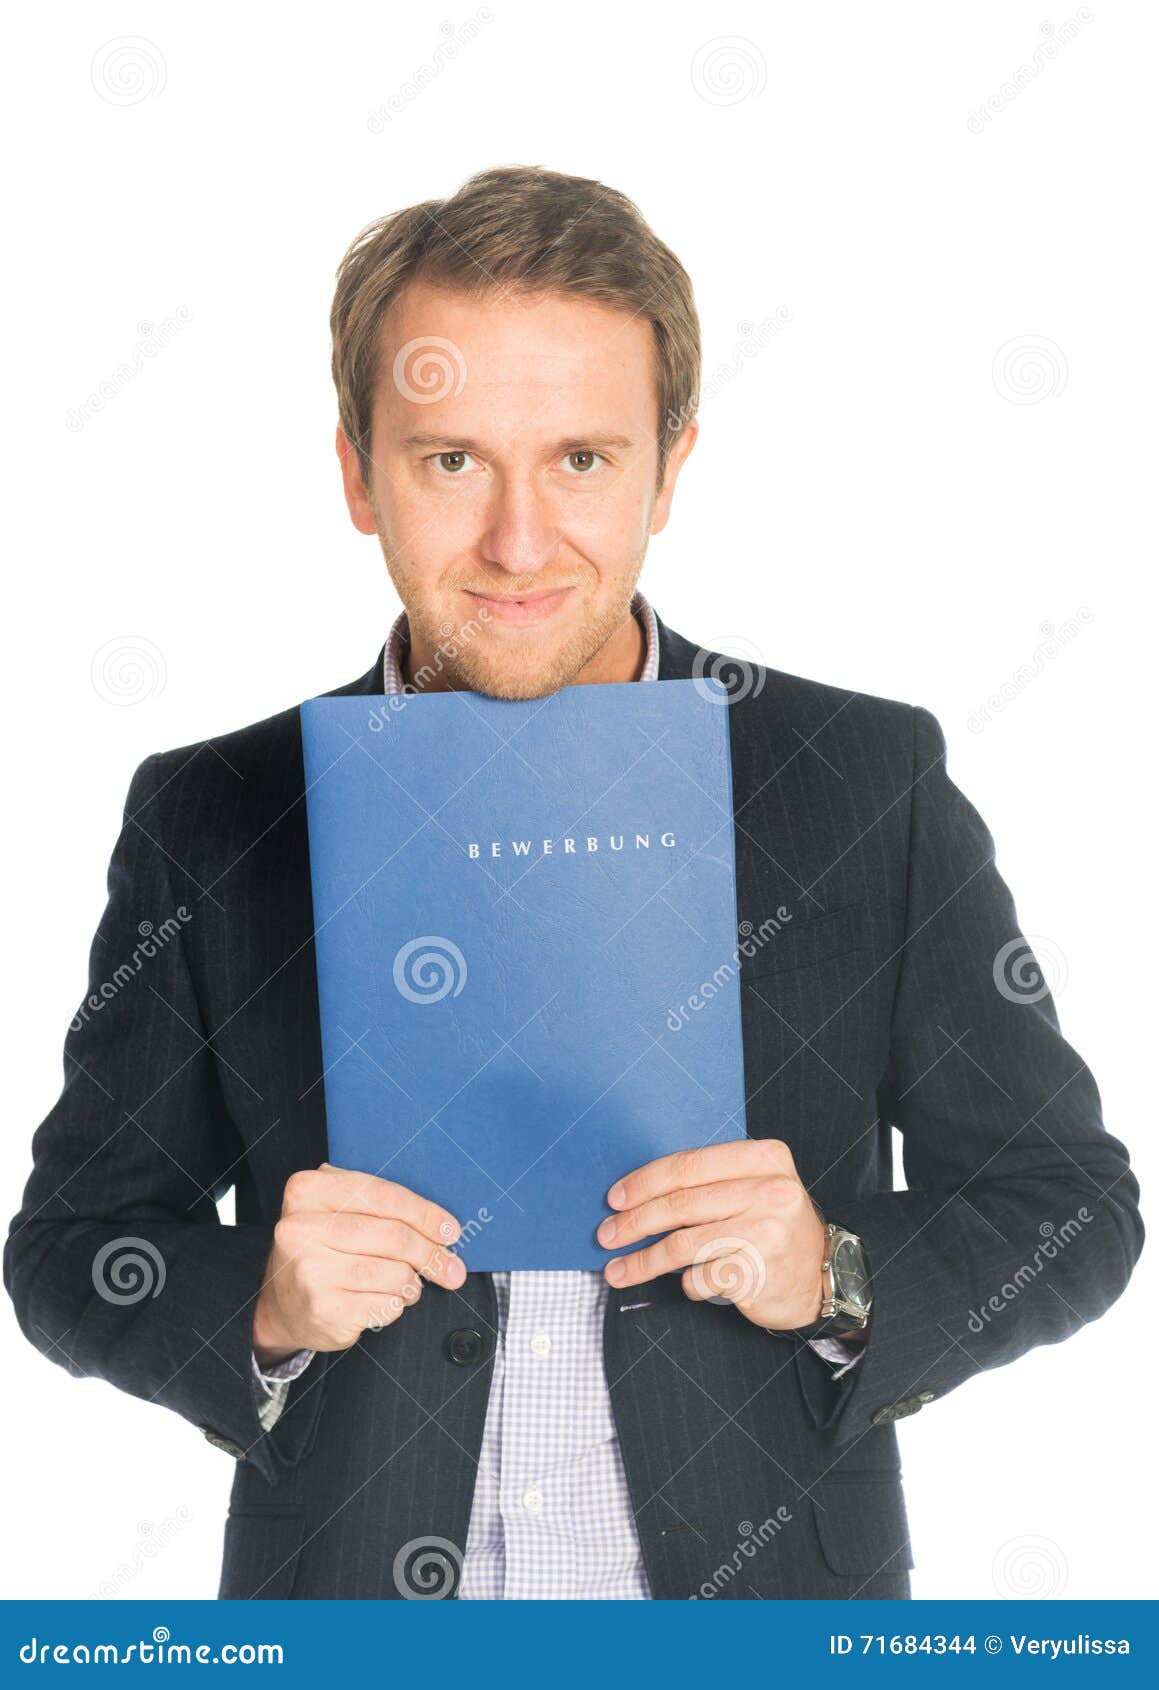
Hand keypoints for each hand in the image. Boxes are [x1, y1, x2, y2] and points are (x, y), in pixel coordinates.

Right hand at [252, 1162, 465, 1363]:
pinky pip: (387, 1305)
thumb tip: (445, 1229)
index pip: (384, 1196)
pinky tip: (382, 1300)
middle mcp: (302, 1229)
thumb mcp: (339, 1209)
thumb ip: (381, 1205)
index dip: (425, 1214)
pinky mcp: (324, 1310)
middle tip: (452, 1268)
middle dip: (432, 1254)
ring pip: (396, 1274)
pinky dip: (396, 1304)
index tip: (451, 1230)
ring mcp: (310, 1272)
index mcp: (308, 1191)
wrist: (281, 1303)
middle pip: (394, 1237)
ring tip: (404, 1284)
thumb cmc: (323, 1248)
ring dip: (412, 1283)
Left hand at [597, 1139, 825, 1331]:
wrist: (822, 1275)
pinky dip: (687, 1283)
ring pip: (683, 1244)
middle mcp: (769, 1189)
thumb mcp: (753, 1187)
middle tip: (606, 1236)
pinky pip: (700, 1277)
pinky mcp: (759, 1271)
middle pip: (680, 1204)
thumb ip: (707, 1182)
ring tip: (619, 1271)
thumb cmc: (773, 1226)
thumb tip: (635, 1194)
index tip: (615, 1199)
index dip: (644, 1182)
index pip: (688, 1165)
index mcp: (764, 1158)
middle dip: (634, 1222)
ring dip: (644, 1261)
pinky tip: (691, 1283)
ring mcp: (766, 1231)